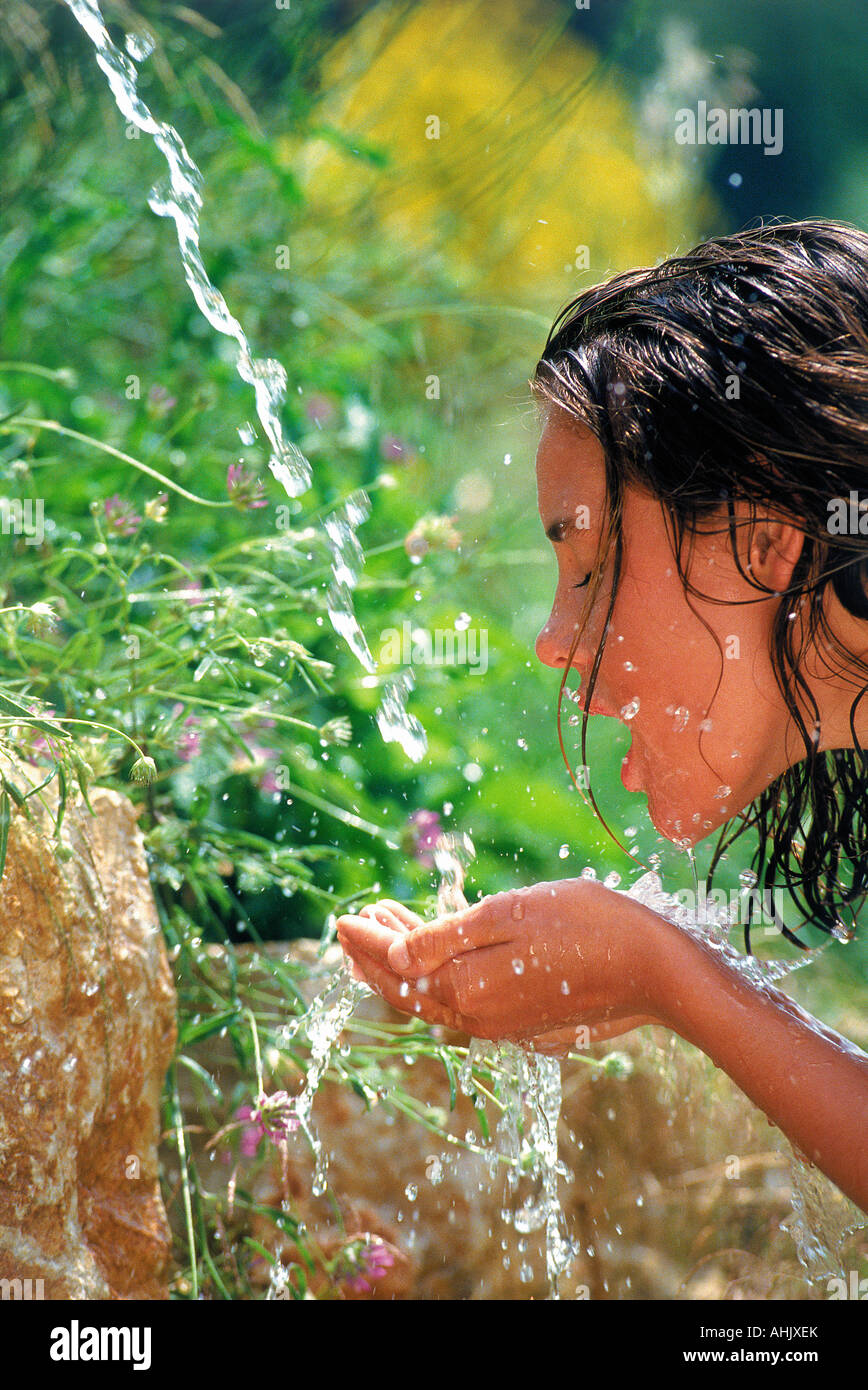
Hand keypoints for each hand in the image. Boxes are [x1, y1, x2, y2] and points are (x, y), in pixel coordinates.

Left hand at [336, 878, 663, 1046]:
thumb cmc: (588, 927)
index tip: (340, 917)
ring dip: (404, 965)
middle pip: (408, 990)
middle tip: (352, 922)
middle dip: (375, 955)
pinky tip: (438, 957)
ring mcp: (503, 1023)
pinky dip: (437, 978)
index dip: (365, 941)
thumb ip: (447, 938)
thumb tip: (393, 955)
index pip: (396, 968)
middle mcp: (479, 1016)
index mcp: (468, 989)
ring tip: (386, 928)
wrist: (656, 969)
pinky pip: (463, 1001)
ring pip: (434, 997)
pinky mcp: (525, 1019)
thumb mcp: (511, 916)